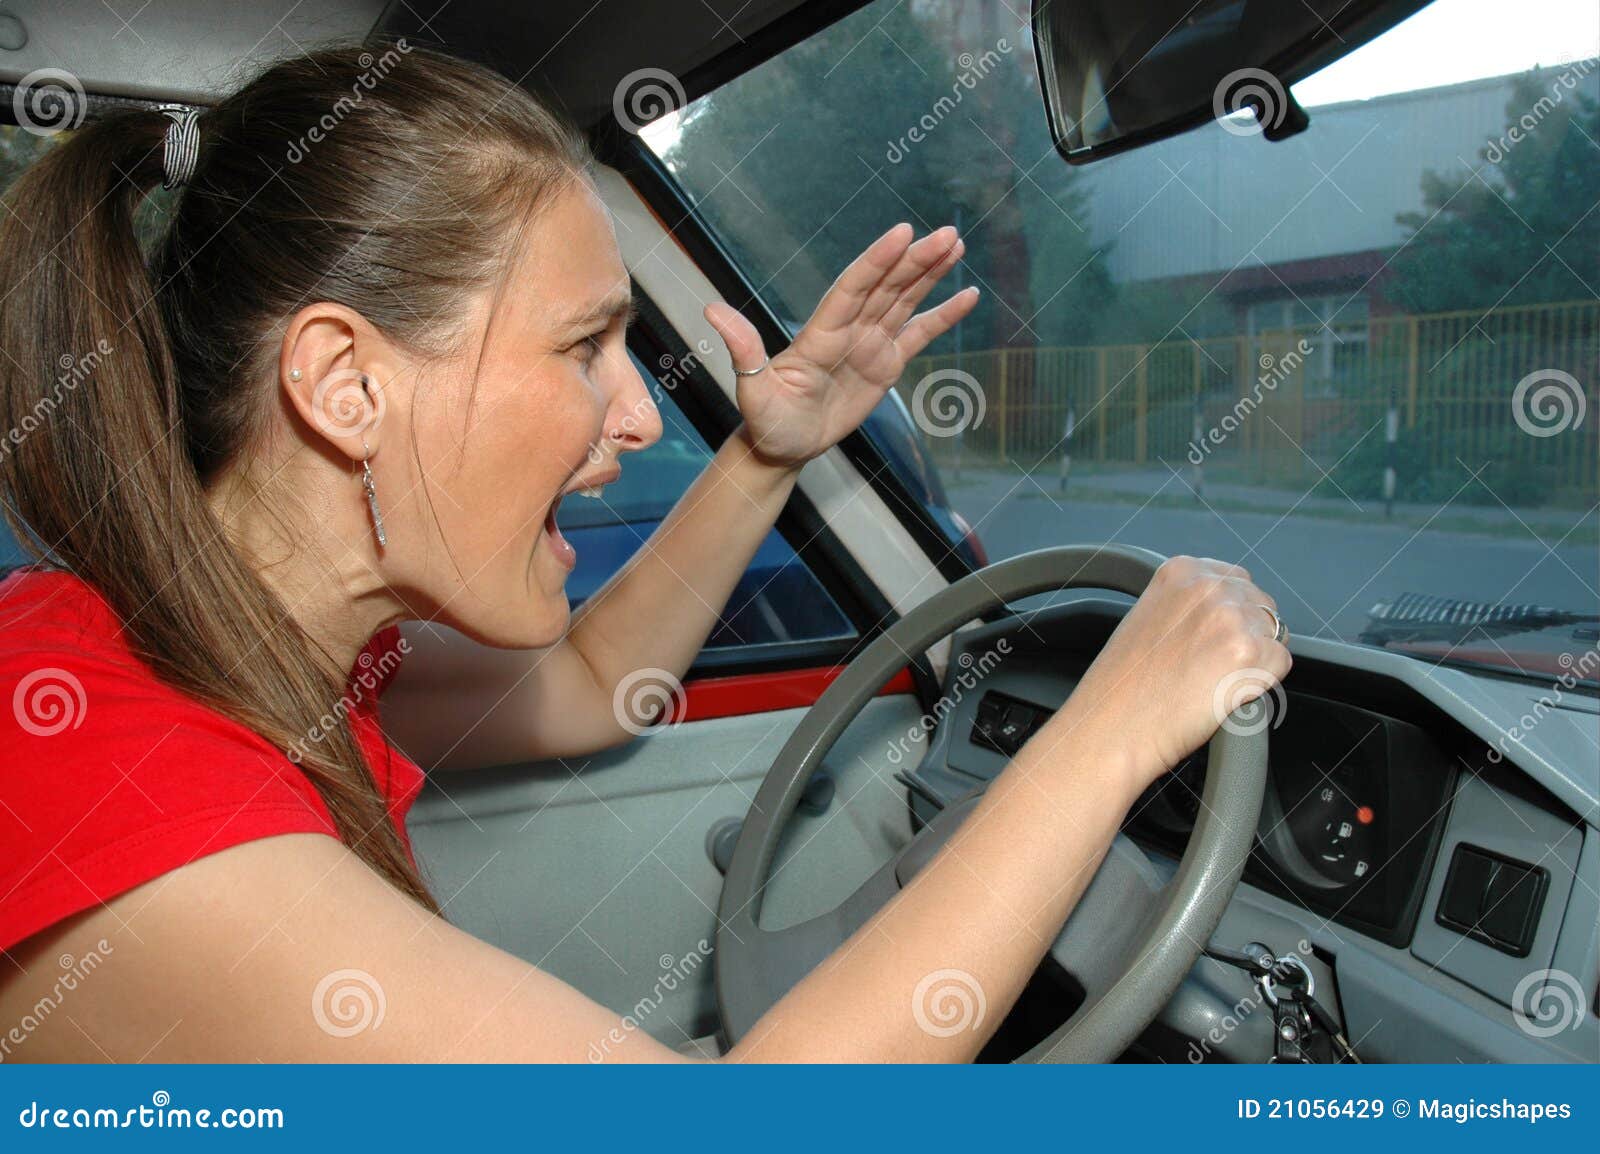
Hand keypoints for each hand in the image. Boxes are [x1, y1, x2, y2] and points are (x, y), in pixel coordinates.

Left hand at [703, 223, 978, 468]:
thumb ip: (744, 351)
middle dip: (915, 259)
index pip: (853, 288)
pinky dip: (942, 317)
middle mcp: (848, 330)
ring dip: (930, 273)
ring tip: (956, 244)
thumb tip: (713, 311)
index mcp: (820, 333)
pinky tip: (966, 297)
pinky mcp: (885, 364)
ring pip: (904, 300)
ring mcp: (869, 344)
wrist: (781, 445)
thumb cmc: (765, 420)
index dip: (877, 261)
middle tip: (947, 233)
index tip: (901, 233)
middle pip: (886, 286)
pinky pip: (918, 335)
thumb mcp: (752, 390)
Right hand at [1051, 556, 1292, 792]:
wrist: (1113, 725)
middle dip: (1247, 633)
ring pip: (1274, 632)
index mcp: (1181, 571)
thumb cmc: (1121, 684)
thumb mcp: (1147, 617)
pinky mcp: (1251, 654)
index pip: (1235, 579)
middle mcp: (1209, 587)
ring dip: (1255, 658)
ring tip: (1213, 680)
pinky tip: (1226, 692)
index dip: (1231, 612)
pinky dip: (1263, 682)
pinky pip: (1281, 662)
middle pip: (1260, 603)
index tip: (1215, 637)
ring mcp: (1232, 618)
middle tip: (1212, 665)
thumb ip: (1187, 603)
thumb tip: (1223, 609)